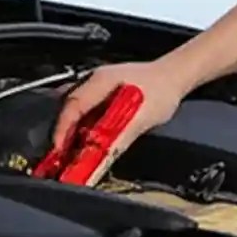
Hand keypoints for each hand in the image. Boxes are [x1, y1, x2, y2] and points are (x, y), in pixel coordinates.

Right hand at [51, 60, 188, 155]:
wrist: (177, 75)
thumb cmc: (163, 90)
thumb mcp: (144, 117)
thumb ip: (121, 139)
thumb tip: (102, 160)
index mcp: (101, 80)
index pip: (73, 105)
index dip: (63, 129)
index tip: (59, 149)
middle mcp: (95, 80)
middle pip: (69, 107)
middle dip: (63, 132)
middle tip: (60, 155)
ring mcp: (98, 85)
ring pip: (75, 109)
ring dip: (72, 130)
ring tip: (70, 152)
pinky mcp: (104, 93)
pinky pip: (86, 110)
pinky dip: (82, 126)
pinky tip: (86, 140)